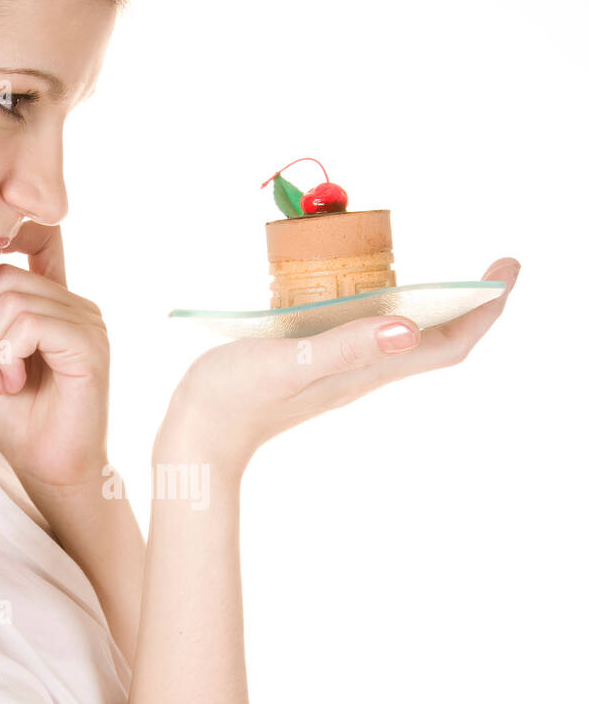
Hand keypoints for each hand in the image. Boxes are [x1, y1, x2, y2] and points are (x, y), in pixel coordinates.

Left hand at [0, 223, 110, 488]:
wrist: (49, 469)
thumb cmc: (20, 421)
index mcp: (52, 303)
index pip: (39, 238)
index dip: (8, 234)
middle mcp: (74, 305)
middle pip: (4, 276)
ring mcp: (87, 322)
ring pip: (14, 299)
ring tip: (2, 383)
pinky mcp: (90, 345)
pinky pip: (31, 323)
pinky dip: (7, 354)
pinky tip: (14, 383)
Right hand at [157, 256, 520, 476]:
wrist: (196, 438)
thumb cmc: (235, 397)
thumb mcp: (291, 361)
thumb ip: (348, 344)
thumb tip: (410, 328)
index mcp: (367, 369)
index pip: (447, 345)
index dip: (483, 310)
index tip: (506, 271)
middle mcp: (363, 371)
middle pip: (436, 342)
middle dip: (472, 305)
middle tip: (497, 265)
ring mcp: (340, 370)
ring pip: (406, 340)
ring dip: (436, 309)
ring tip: (454, 277)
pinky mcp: (316, 363)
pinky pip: (370, 336)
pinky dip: (390, 311)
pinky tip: (376, 291)